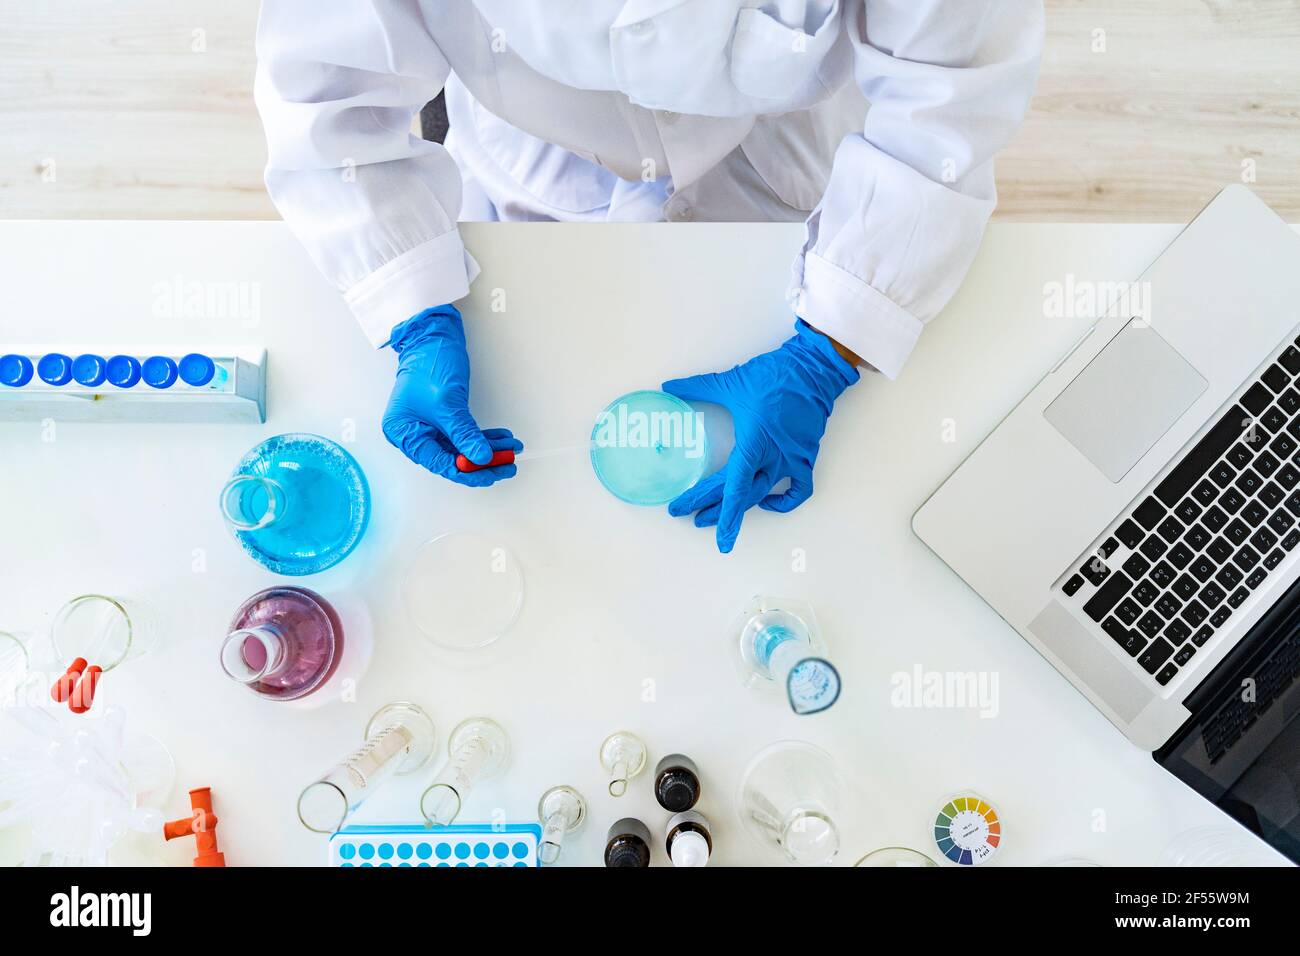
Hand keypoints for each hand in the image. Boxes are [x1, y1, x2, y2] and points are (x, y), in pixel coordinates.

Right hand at [382, 305, 520, 486]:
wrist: (432, 336)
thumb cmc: (429, 362)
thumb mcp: (448, 403)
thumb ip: (464, 434)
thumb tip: (480, 458)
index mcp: (404, 433)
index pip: (440, 463)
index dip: (468, 472)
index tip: (492, 473)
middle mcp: (413, 433)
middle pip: (452, 458)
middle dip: (482, 461)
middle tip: (507, 464)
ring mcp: (428, 426)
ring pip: (462, 447)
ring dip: (487, 448)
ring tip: (510, 448)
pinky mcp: (442, 418)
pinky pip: (464, 434)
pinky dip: (483, 437)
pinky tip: (501, 438)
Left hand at [663, 320, 858, 551]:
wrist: (812, 369)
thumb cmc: (773, 376)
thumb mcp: (729, 382)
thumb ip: (697, 387)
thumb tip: (668, 387)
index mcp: (754, 443)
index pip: (733, 487)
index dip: (718, 511)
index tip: (704, 528)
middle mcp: (773, 457)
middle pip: (741, 495)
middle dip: (713, 509)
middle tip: (689, 515)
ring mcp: (792, 459)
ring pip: (762, 494)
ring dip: (739, 508)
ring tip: (714, 516)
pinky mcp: (805, 457)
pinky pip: (799, 490)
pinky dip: (784, 501)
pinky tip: (766, 502)